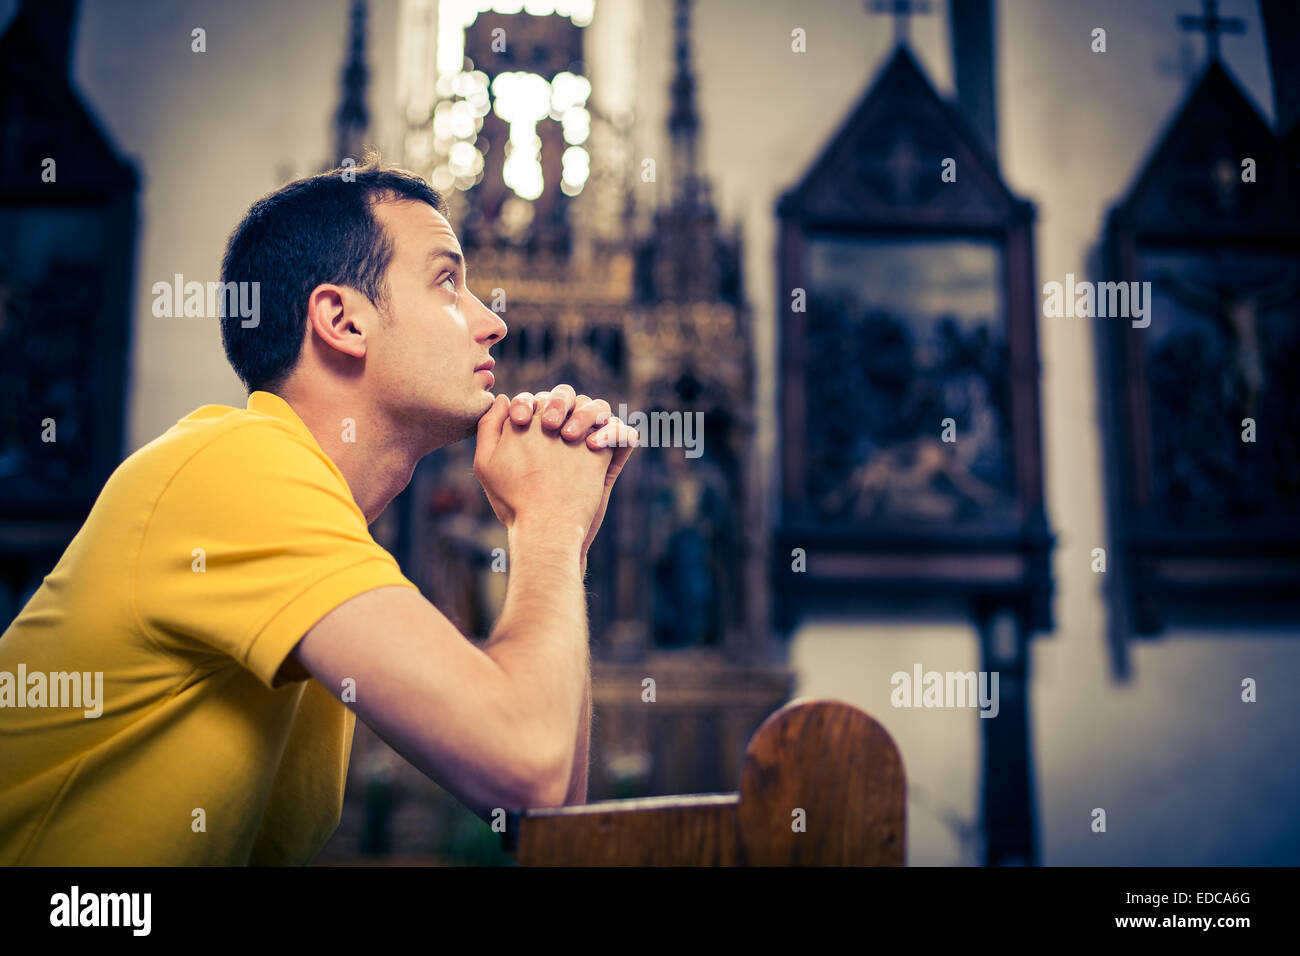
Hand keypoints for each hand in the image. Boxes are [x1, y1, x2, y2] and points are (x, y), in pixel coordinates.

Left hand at [490, 385, 639, 557]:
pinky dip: (615, 432)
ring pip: (598, 408)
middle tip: (550, 425)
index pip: (538, 398)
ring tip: (572, 436)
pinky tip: (595, 447)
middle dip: (560, 403)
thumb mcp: (490, 464)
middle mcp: (564, 431)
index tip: (520, 421)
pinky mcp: (611, 460)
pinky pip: (625, 434)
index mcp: (536, 430)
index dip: (528, 402)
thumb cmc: (515, 502)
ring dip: (588, 413)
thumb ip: (489, 428)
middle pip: (570, 397)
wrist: (545, 534)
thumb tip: (502, 396)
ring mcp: (590, 443)